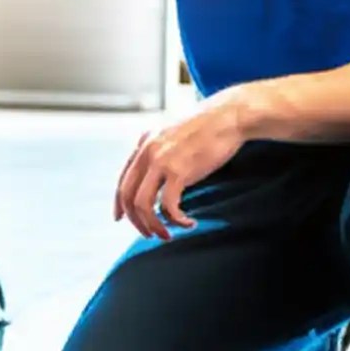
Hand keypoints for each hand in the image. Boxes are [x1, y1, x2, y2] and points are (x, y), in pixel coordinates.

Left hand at [113, 87, 256, 240]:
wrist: (229, 115)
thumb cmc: (209, 126)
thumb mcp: (174, 134)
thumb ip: (163, 151)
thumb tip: (161, 177)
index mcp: (144, 142)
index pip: (122, 179)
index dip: (119, 203)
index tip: (120, 218)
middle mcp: (147, 151)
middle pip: (127, 195)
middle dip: (136, 221)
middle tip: (149, 235)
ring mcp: (160, 160)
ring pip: (143, 204)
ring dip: (153, 225)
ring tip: (167, 235)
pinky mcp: (178, 170)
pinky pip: (168, 206)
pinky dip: (177, 220)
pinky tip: (189, 223)